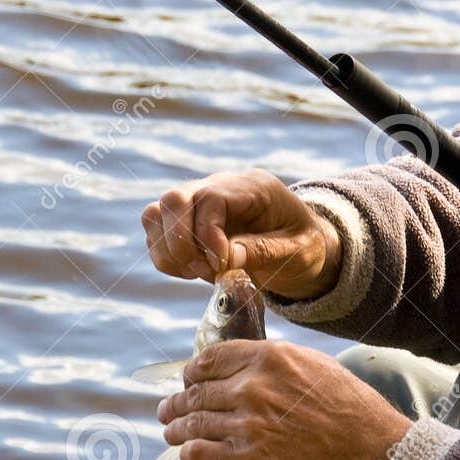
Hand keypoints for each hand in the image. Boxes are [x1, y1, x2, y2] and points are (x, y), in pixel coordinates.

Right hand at [141, 170, 340, 299]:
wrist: (300, 244)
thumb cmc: (304, 244)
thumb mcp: (298, 250)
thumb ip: (264, 250)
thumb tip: (228, 258)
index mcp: (251, 187)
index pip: (210, 198)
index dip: (208, 235)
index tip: (222, 265)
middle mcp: (218, 187)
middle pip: (173, 199)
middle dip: (181, 242)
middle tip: (205, 271)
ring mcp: (197, 202)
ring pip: (155, 214)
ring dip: (169, 251)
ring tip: (200, 272)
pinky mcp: (185, 222)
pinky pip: (155, 234)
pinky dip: (166, 258)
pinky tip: (194, 272)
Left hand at [157, 340, 411, 459]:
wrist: (369, 448)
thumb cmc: (349, 406)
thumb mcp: (312, 364)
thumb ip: (274, 361)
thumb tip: (247, 364)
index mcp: (267, 358)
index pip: (210, 359)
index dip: (193, 371)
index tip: (188, 378)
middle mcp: (251, 387)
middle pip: (197, 391)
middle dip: (178, 401)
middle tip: (168, 408)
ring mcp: (247, 424)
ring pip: (194, 422)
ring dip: (176, 427)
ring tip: (170, 430)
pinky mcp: (248, 459)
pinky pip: (202, 453)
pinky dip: (189, 452)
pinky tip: (187, 453)